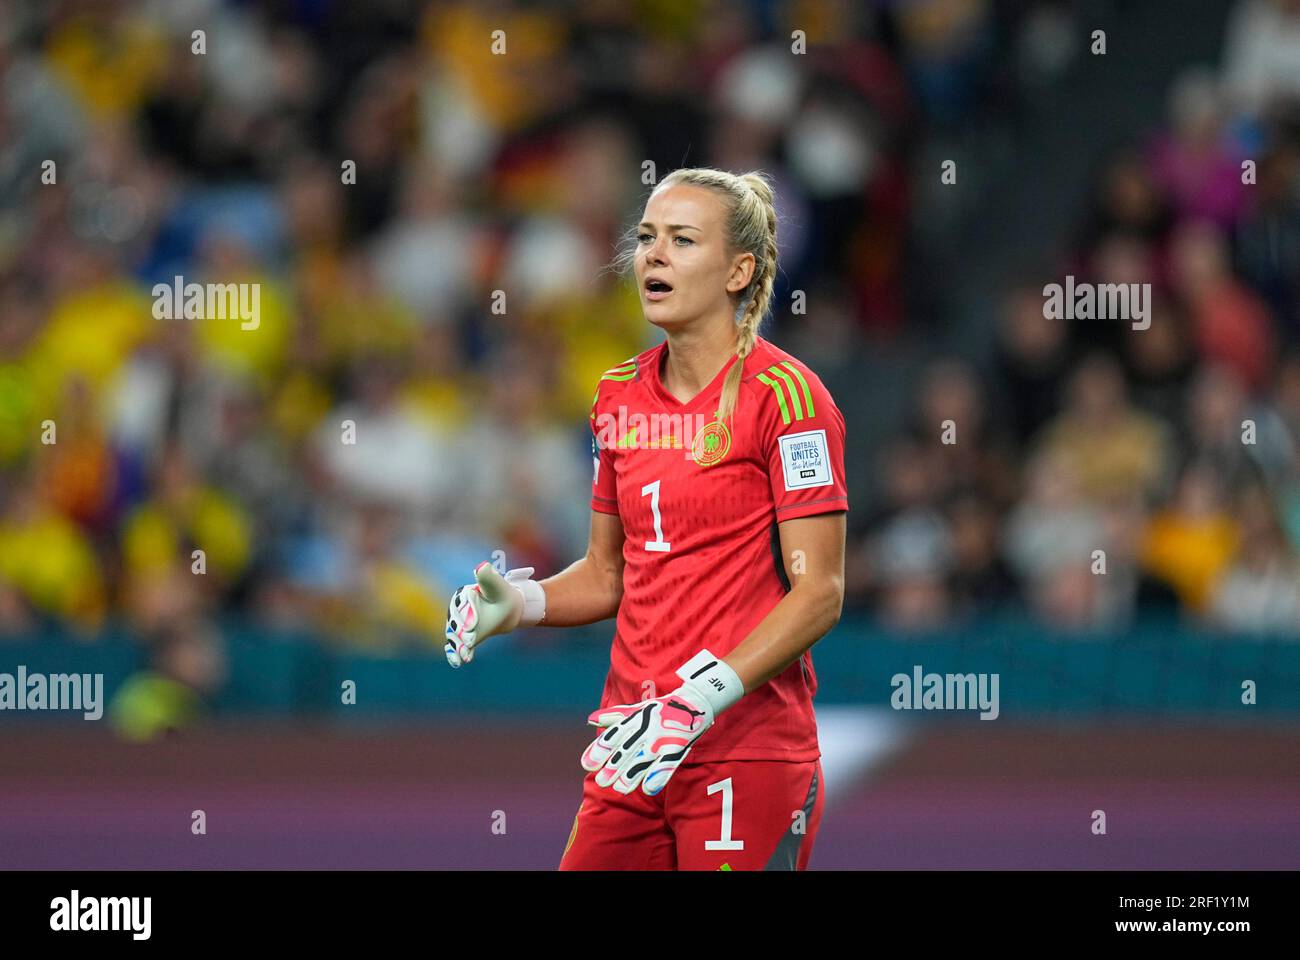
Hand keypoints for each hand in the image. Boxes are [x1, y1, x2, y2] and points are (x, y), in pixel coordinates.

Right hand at [444, 562, 544, 667]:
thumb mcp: (497, 584)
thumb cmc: (502, 593)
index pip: (461, 607)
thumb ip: (489, 577)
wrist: (508, 608)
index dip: (465, 616)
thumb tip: (482, 567)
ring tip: (463, 655)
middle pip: (456, 623)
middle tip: (469, 641)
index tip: (471, 626)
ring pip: (455, 636)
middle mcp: (457, 611)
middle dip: (460, 633)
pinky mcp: (465, 637)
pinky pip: (457, 646)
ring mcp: (459, 625)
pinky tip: (458, 662)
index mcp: (462, 596)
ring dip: (458, 646)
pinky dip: (456, 654)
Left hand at [580, 650, 743, 795]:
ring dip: (631, 775)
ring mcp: (662, 738)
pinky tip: (648, 789)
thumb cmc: (661, 708)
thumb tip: (590, 720)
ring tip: (620, 789)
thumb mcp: (637, 710)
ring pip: (643, 760)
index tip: (586, 764)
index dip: (599, 750)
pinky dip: (657, 777)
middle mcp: (646, 729)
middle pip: (626, 751)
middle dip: (613, 767)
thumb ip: (614, 717)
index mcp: (635, 719)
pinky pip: (667, 764)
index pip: (613, 735)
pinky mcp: (678, 746)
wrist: (694, 701)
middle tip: (601, 781)